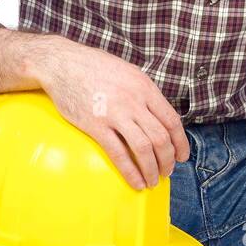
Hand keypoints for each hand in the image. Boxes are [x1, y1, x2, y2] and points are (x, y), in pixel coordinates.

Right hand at [31, 38, 190, 190]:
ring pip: (144, 149)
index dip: (181, 143)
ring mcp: (115, 114)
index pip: (172, 121)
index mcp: (145, 87)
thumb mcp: (129, 73)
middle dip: (168, 160)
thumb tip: (158, 116)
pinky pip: (118, 154)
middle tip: (167, 171)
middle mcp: (134, 101)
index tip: (183, 156)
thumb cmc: (95, 67)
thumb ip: (144, 93)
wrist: (62, 63)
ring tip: (153, 180)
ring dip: (153, 169)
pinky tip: (136, 182)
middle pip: (161, 138)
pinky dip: (131, 172)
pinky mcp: (95, 125)